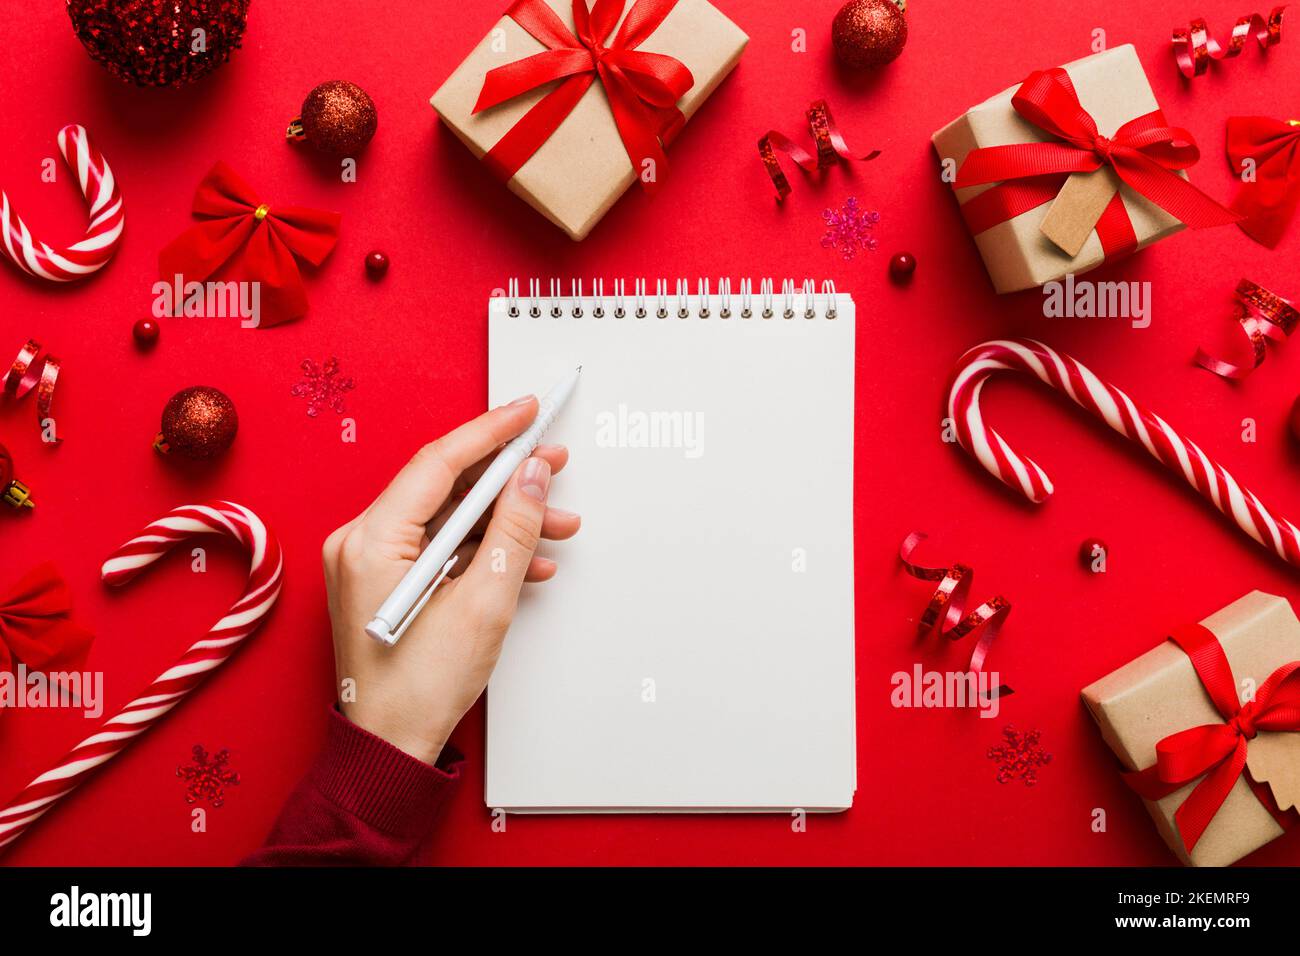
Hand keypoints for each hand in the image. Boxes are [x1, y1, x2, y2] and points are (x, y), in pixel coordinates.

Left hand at [322, 397, 579, 762]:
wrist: (390, 748)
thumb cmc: (418, 690)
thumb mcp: (484, 604)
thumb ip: (511, 530)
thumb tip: (531, 478)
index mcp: (371, 541)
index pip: (438, 463)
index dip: (490, 432)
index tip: (528, 411)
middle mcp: (362, 542)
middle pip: (444, 487)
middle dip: (507, 480)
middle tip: (555, 466)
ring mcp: (371, 562)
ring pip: (448, 518)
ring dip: (503, 520)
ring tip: (556, 525)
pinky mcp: (386, 581)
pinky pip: (440, 547)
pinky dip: (483, 550)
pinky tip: (527, 560)